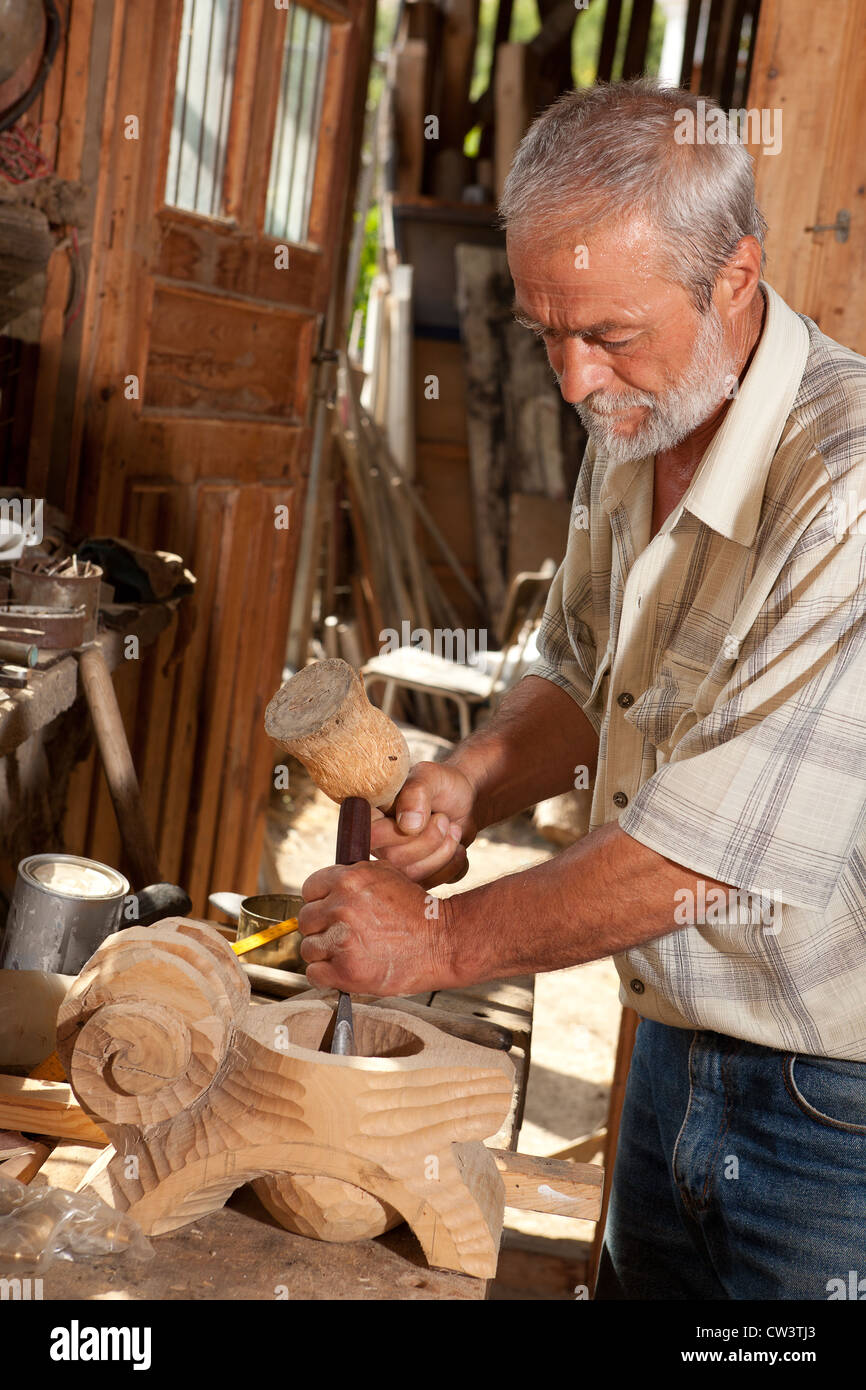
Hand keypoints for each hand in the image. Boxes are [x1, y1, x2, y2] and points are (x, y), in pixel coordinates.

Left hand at [297, 858, 457, 995]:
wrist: (442, 942)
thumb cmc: (417, 912)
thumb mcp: (386, 875)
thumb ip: (353, 877)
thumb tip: (326, 887)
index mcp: (349, 880)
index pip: (309, 889)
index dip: (320, 902)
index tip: (330, 913)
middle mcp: (341, 907)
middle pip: (305, 920)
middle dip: (321, 929)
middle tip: (342, 936)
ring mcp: (341, 940)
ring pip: (308, 948)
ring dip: (324, 954)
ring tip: (349, 954)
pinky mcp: (346, 970)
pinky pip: (314, 974)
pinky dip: (326, 977)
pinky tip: (345, 971)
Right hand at [370, 761, 477, 887]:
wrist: (465, 799)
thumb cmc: (441, 784)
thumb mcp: (430, 777)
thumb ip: (416, 793)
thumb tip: (408, 825)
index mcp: (369, 815)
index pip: (373, 836)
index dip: (404, 833)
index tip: (431, 815)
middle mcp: (376, 842)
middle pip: (395, 859)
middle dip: (430, 840)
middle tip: (445, 820)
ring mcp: (395, 862)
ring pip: (413, 876)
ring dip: (444, 852)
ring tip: (453, 829)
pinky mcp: (416, 876)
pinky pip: (433, 884)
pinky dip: (453, 866)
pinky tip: (458, 847)